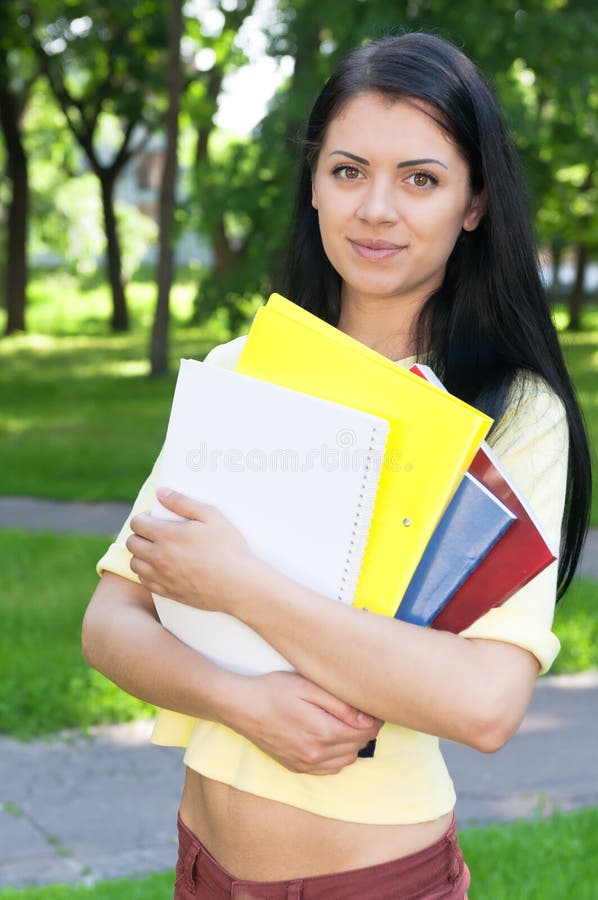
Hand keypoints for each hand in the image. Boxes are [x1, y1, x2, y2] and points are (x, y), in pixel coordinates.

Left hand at [126, 488, 260, 612]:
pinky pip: (143, 580)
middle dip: (140, 534)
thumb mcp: (211, 516)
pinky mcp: (166, 592)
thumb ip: (182, 502)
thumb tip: (161, 492)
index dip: (143, 517)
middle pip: (131, 542)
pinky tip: (161, 567)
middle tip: (156, 533)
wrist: (239, 585)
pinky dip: (147, 572)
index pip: (136, 523)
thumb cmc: (229, 548)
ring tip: (157, 550)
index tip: (155, 518)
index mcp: (167, 536)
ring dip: (141, 554)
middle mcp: (158, 557)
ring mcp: (161, 576)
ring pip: (134, 563)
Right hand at [232, 671, 382, 774]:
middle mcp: (316, 753)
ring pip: (346, 760)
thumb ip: (340, 704)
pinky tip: (333, 740)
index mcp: (322, 732)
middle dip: (366, 730)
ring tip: (348, 724)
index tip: (375, 707)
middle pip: (358, 746)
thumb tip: (367, 719)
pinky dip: (338, 757)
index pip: (365, 732)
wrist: (242, 707)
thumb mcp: (308, 687)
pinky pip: (329, 770)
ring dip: (353, 744)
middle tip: (365, 712)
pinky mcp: (297, 768)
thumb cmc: (274, 690)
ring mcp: (306, 764)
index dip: (375, 719)